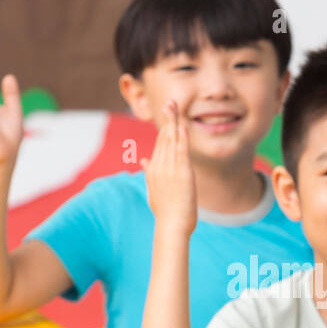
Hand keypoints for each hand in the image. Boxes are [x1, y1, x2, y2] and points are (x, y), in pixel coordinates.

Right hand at [140, 98, 196, 234]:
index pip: (159, 144)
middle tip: (170, 101)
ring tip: (174, 105)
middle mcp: (159, 166)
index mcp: (154, 169)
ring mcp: (169, 169)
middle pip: (163, 137)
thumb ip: (149, 173)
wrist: (171, 226)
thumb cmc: (165, 212)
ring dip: (173, 122)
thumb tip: (143, 159)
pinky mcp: (181, 173)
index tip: (167, 113)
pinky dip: (182, 137)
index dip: (164, 127)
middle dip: (167, 119)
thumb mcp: (154, 190)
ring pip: (171, 140)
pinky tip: (183, 125)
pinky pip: (181, 150)